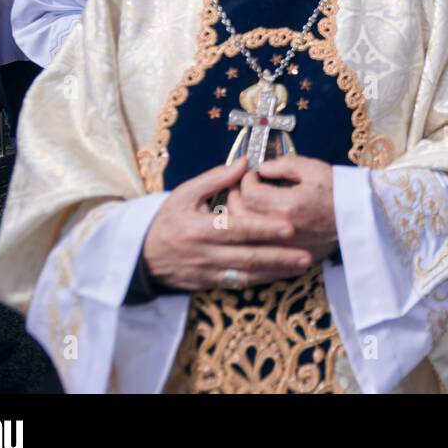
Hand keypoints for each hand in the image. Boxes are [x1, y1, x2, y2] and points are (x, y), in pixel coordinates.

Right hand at [142, 157, 311, 290]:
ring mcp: (207, 272)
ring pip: (247, 275)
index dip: (264, 229)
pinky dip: (261, 280)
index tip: (290, 227)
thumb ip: (217, 178)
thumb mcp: (185, 192)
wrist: (140, 254)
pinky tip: (280, 274)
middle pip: (247, 257)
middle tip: (307, 255)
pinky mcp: (208, 284)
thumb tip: (246, 163)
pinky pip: (239, 284)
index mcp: (198, 228)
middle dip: (280, 257)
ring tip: (302, 265)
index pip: (237, 229)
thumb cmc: (167, 218)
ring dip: (276, 272)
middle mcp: (204, 253)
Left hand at [227, 155, 337, 259]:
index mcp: (289, 205)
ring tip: (245, 206)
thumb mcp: (314, 169)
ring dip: (239, 218)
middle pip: (240, 215)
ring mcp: (283, 248)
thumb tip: (262, 168)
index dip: (246, 180)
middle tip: (242, 187)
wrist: (359, 221)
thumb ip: (284, 164)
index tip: (252, 174)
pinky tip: (250, 231)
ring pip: (245, 236)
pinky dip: (248, 242)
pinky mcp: (288, 259)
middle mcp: (282, 230)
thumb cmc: (339, 193)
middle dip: (236, 197)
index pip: (249, 192)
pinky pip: (257, 254)